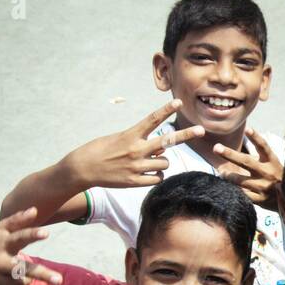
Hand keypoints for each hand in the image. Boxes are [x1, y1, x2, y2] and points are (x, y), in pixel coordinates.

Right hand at [0, 208, 61, 284]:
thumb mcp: (1, 229)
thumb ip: (18, 220)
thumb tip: (35, 210)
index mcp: (1, 242)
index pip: (19, 237)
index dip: (32, 234)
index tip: (46, 232)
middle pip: (22, 269)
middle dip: (42, 274)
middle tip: (59, 280)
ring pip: (19, 284)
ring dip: (25, 280)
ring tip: (20, 273)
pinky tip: (7, 280)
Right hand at [68, 98, 205, 188]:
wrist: (83, 168)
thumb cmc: (100, 150)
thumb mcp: (119, 138)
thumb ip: (139, 140)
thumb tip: (159, 147)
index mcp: (131, 135)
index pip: (152, 120)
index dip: (166, 110)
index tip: (178, 102)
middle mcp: (136, 150)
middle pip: (168, 141)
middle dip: (186, 135)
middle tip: (201, 130)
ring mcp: (137, 167)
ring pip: (164, 163)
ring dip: (161, 162)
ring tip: (147, 162)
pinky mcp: (135, 181)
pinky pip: (157, 178)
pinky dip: (156, 176)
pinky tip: (147, 174)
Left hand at [213, 126, 281, 207]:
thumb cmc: (275, 177)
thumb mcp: (271, 164)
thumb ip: (258, 156)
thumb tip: (239, 145)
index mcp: (271, 161)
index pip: (264, 147)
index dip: (256, 138)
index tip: (247, 129)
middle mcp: (267, 173)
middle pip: (247, 162)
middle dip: (230, 154)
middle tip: (216, 147)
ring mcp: (263, 187)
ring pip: (241, 180)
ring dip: (228, 176)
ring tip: (221, 172)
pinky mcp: (260, 200)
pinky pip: (242, 194)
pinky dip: (233, 190)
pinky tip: (227, 188)